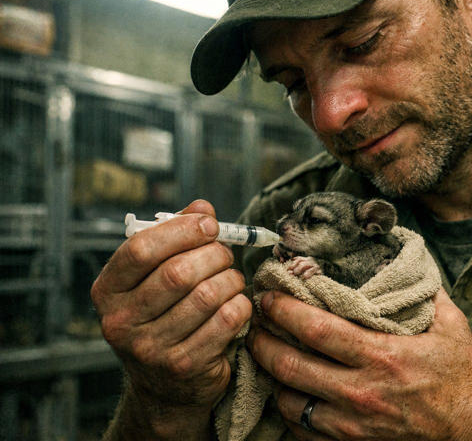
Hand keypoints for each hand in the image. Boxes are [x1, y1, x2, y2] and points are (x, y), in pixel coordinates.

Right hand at [90, 200, 251, 438]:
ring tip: (231, 279)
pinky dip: (240, 304)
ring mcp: (151, 348)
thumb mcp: (155, 276)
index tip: (210, 224)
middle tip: (225, 254)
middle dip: (214, 254)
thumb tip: (202, 207)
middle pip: (178, 272)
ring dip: (230, 279)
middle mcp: (121, 322)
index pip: (141, 249)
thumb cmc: (162, 316)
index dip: (182, 229)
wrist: (164, 386)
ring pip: (207, 295)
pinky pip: (227, 320)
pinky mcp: (185, 365)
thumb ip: (176, 237)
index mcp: (108, 291)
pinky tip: (236, 303)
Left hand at [247, 288, 471, 439]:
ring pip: (289, 402)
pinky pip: (303, 432)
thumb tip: (412, 262)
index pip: (317, 329)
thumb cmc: (462, 380)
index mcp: (381, 356)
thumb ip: (428, 294)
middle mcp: (360, 392)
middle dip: (263, 342)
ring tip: (265, 358)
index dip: (284, 311)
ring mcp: (352, 425)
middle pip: (291, 366)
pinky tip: (288, 393)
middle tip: (254, 325)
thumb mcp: (453, 328)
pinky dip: (289, 411)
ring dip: (271, 378)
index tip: (269, 297)